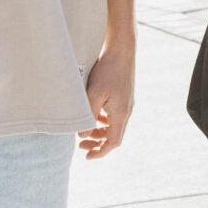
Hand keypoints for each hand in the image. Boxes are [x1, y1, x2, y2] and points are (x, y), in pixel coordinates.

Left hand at [80, 39, 134, 159]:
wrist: (122, 50)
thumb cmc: (107, 70)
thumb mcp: (94, 93)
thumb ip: (88, 116)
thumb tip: (82, 135)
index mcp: (121, 114)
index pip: (113, 142)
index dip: (100, 152)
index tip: (87, 157)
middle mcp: (126, 111)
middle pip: (114, 136)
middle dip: (97, 144)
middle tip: (81, 146)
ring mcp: (126, 103)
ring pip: (114, 126)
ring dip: (100, 132)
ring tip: (85, 132)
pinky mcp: (123, 96)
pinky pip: (114, 115)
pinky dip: (103, 121)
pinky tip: (93, 115)